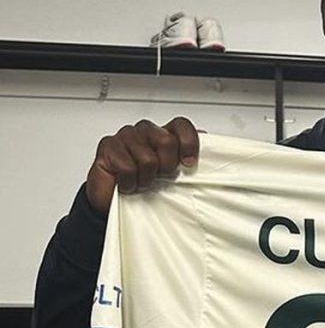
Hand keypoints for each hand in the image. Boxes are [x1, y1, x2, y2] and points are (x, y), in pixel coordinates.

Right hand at [85, 117, 199, 215]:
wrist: (115, 202)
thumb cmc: (147, 187)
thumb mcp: (175, 177)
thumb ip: (190, 163)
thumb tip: (213, 156)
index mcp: (164, 134)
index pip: (181, 125)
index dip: (189, 143)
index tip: (189, 163)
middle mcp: (146, 132)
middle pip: (167, 141)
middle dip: (166, 166)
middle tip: (159, 177)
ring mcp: (126, 136)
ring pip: (148, 158)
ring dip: (146, 178)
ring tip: (142, 181)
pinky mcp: (108, 146)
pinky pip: (127, 167)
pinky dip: (130, 182)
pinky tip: (127, 183)